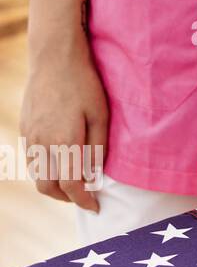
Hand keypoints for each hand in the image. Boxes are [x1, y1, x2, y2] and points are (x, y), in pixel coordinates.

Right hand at [21, 36, 108, 211]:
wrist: (54, 59)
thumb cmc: (85, 85)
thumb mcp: (101, 115)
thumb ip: (98, 148)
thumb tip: (96, 175)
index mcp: (65, 142)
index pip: (71, 185)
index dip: (84, 200)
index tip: (95, 206)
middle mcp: (42, 144)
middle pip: (48, 187)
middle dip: (66, 198)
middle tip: (85, 197)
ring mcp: (30, 136)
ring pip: (37, 174)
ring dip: (54, 184)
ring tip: (75, 181)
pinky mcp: (25, 129)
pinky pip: (32, 159)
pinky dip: (45, 168)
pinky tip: (61, 161)